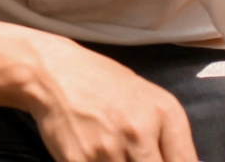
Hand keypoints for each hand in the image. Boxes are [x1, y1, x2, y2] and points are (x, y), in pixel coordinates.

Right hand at [21, 35, 196, 161]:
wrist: (51, 72)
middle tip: (130, 155)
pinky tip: (95, 156)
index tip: (158, 161)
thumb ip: (173, 137)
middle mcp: (139, 132)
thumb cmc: (102, 83)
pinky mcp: (78, 160)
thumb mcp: (149, 98)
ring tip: (111, 152)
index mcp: (164, 114)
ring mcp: (108, 149)